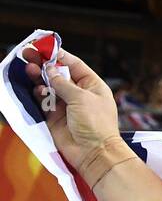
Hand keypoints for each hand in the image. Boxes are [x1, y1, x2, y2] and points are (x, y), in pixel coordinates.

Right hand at [20, 45, 120, 169]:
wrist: (94, 153)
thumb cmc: (96, 124)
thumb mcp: (81, 98)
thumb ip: (63, 82)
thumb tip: (49, 70)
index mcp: (92, 86)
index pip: (74, 65)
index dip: (58, 55)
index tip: (42, 47)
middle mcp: (79, 94)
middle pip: (58, 74)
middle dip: (44, 64)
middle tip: (27, 54)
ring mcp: (66, 105)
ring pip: (48, 86)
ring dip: (39, 78)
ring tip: (31, 70)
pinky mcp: (55, 117)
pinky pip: (43, 101)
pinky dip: (39, 94)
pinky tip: (38, 90)